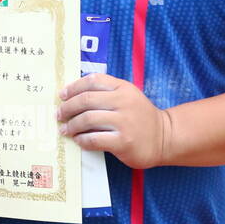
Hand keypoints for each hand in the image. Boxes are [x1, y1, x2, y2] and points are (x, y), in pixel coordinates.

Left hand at [58, 73, 172, 168]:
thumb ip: (105, 92)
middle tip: (59, 115)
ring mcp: (124, 123)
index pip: (92, 81)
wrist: (165, 138)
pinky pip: (94, 139)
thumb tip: (70, 95)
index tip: (62, 96)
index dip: (73, 87)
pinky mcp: (123, 142)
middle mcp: (123, 102)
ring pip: (87, 119)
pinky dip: (82, 140)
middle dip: (67, 107)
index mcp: (123, 88)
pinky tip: (79, 140)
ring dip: (72, 125)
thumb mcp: (127, 96)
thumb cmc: (139, 116)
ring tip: (65, 129)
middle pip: (86, 100)